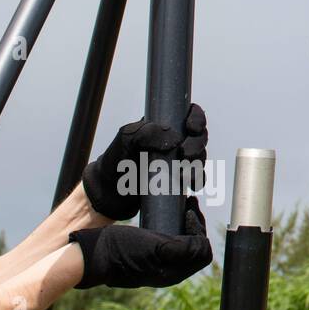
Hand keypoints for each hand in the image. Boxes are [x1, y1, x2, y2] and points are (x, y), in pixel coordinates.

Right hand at [70, 195, 211, 288]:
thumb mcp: (154, 247)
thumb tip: (203, 245)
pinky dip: (175, 228)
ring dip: (187, 225)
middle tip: (190, 202)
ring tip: (182, 205)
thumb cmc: (121, 250)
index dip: (200, 231)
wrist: (92, 254)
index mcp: (174, 271)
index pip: (203, 252)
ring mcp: (159, 265)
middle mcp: (169, 271)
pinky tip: (167, 216)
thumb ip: (181, 249)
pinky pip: (171, 244)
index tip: (189, 212)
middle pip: (196, 248)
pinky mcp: (148, 257)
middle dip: (196, 225)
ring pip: (184, 245)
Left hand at [82, 104, 207, 220]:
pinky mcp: (177, 185)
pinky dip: (195, 187)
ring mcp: (177, 165)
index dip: (197, 119)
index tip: (191, 128)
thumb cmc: (114, 162)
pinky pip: (194, 184)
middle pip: (199, 139)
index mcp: (163, 128)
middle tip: (185, 155)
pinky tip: (188, 190)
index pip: (189, 115)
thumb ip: (146, 132)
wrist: (108, 194)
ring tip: (184, 176)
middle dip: (197, 146)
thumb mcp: (125, 139)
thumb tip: (174, 137)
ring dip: (198, 168)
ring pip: (200, 162)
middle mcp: (173, 145)